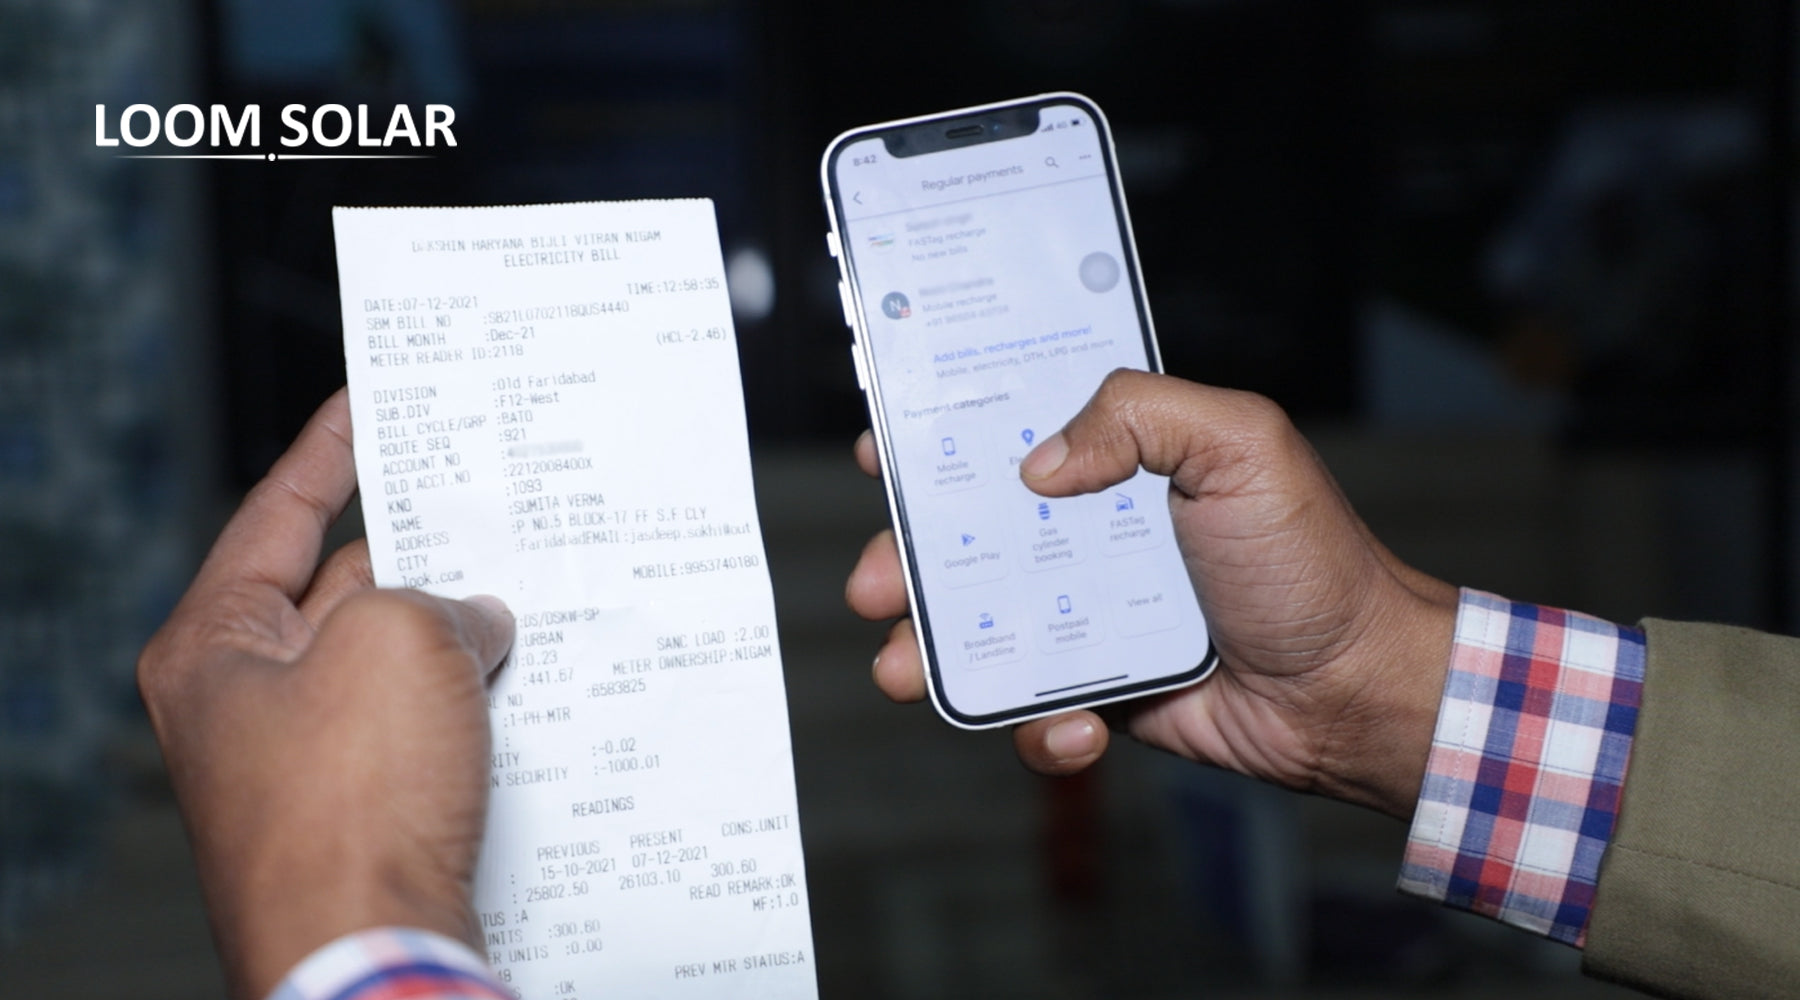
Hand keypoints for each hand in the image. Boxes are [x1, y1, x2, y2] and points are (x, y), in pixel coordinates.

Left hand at [137, 390, 514, 999]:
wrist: (372, 949)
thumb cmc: (348, 810)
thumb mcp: (398, 640)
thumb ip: (437, 597)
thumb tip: (477, 620)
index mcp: (215, 647)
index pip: (276, 513)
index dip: (330, 450)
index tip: (368, 403)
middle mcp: (251, 703)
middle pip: (342, 588)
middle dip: (419, 550)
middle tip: (485, 500)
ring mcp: (309, 763)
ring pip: (396, 662)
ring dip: (458, 631)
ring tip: (527, 593)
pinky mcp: (366, 811)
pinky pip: (426, 726)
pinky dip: (471, 699)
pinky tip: (525, 681)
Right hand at [847, 370, 1457, 818]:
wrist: (1353, 691)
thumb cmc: (1313, 561)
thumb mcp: (1241, 445)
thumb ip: (1139, 413)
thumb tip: (1039, 462)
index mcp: (1123, 459)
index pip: (1012, 429)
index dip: (939, 436)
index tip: (884, 449)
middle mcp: (1093, 532)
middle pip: (967, 534)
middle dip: (904, 556)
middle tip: (875, 579)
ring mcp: (1089, 612)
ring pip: (979, 625)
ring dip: (929, 647)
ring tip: (906, 666)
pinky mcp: (1099, 685)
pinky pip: (1033, 708)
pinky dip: (1036, 724)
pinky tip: (1076, 724)